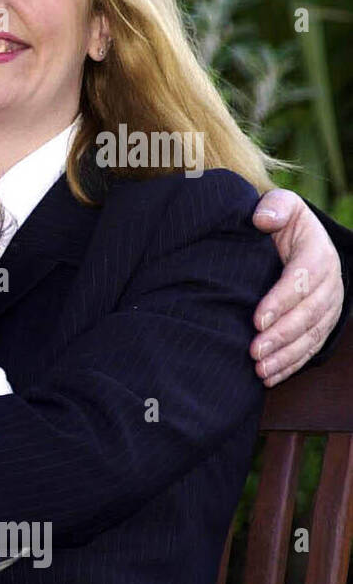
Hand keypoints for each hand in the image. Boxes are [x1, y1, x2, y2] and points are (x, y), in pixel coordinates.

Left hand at [252, 189, 344, 385]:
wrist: (295, 240)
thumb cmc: (281, 222)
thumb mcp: (280, 206)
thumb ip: (274, 207)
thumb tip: (263, 219)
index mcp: (318, 253)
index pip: (303, 279)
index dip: (281, 300)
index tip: (256, 319)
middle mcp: (329, 282)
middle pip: (309, 313)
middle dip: (282, 335)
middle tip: (254, 351)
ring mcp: (328, 306)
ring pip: (312, 335)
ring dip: (286, 355)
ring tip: (260, 369)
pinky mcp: (321, 323)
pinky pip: (310, 347)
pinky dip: (291, 364)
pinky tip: (270, 378)